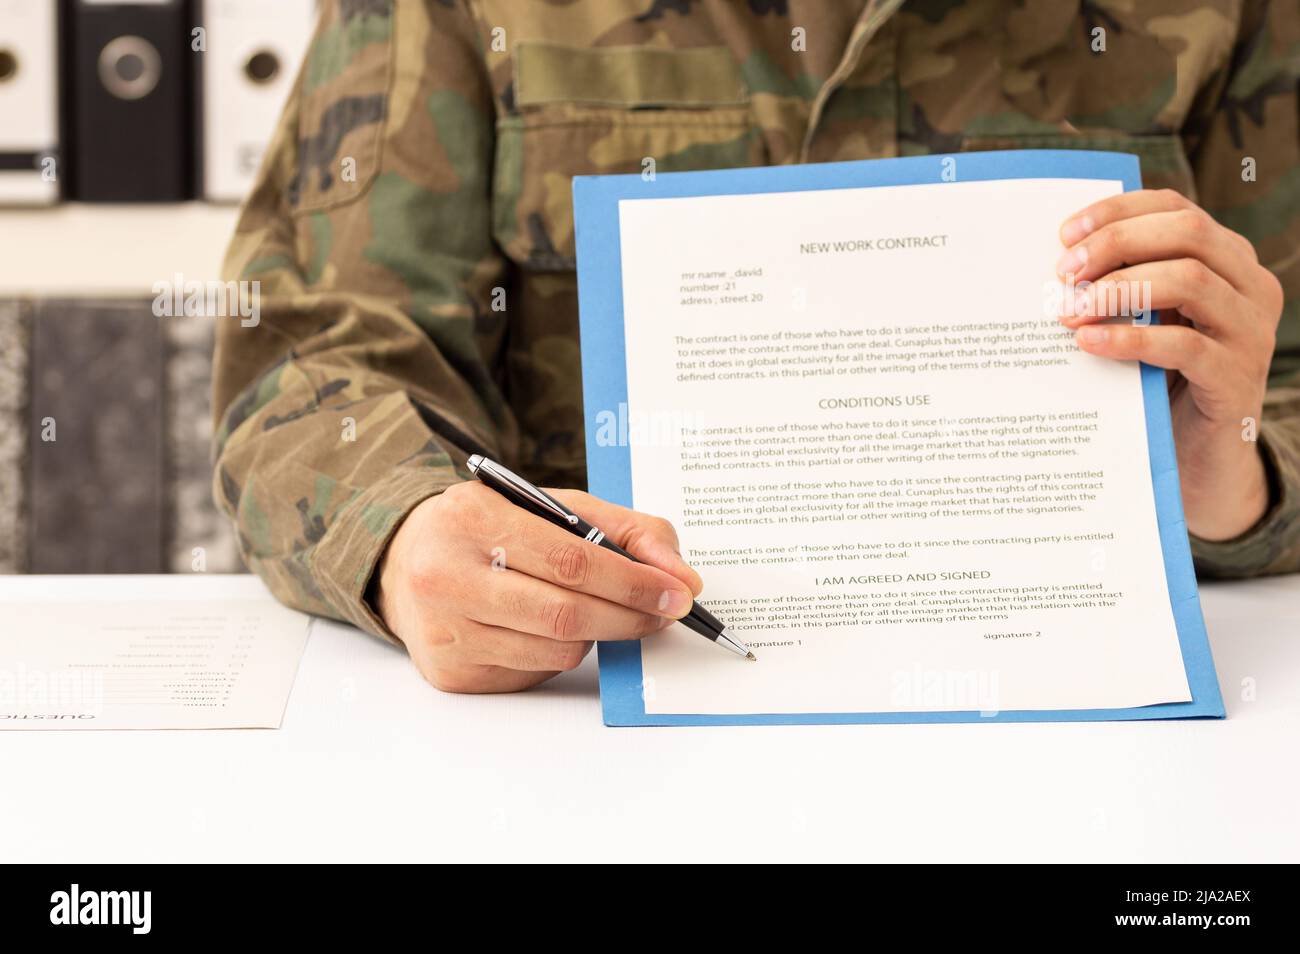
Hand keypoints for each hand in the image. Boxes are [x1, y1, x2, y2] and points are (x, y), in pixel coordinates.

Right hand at [373, 482, 702, 692]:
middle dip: (630, 616)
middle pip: (566, 613)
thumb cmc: (491, 529)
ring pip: (556, 650)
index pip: (572, 560)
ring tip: (607, 613)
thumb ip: (624, 529)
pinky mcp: (452, 672)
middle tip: (665, 613)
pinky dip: (562, 652)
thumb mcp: (551, 506)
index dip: (634, 582)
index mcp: (472, 518)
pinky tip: (555, 629)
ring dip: (600, 636)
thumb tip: (680, 575)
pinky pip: (535, 671)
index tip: (677, 592)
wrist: (406, 561)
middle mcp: (448, 575)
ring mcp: (446, 630)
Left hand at [1056, 189, 1283, 539]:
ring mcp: (1251, 332)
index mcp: (1229, 261)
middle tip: (1064, 272)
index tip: (1065, 233)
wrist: (1198, 458)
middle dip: (1117, 244)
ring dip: (1120, 290)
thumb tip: (1058, 262)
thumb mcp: (1146, 322)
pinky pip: (1185, 346)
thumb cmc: (1160, 380)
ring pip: (1191, 280)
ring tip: (1070, 310)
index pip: (1178, 209)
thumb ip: (1122, 287)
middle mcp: (1250, 287)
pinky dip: (1131, 339)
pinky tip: (1088, 343)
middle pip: (1187, 234)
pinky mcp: (1236, 378)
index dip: (1119, 212)